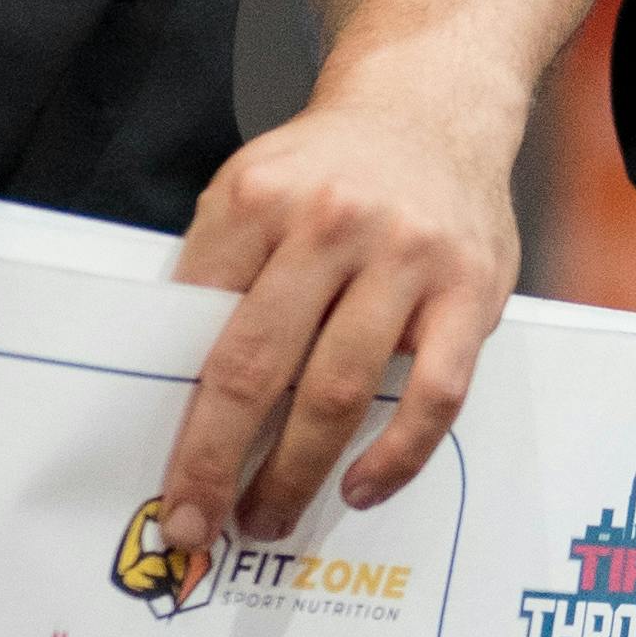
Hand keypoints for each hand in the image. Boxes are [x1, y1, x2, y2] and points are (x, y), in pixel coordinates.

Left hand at [160, 43, 527, 555]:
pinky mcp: (471, 290)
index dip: (177, 423)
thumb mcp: (252, 190)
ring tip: (268, 518)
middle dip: (217, 464)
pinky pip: (435, 395)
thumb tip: (182, 397)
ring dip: (297, 473)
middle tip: (197, 529)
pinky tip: (362, 487)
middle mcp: (332, 224)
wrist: (431, 107)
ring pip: (341, 390)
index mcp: (258, 199)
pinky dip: (397, 454)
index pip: (200, 330)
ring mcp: (408, 258)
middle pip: (259, 369)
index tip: (164, 491)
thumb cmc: (330, 168)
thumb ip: (222, 276)